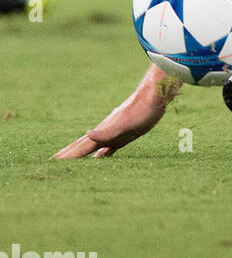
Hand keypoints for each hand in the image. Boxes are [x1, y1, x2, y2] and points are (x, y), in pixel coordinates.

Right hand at [51, 69, 179, 159]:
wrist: (155, 94)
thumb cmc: (142, 109)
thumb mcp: (126, 124)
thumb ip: (106, 132)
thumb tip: (87, 134)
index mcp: (102, 132)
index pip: (80, 148)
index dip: (66, 156)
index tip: (50, 163)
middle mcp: (104, 132)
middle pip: (81, 146)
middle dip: (67, 154)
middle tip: (51, 162)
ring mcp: (113, 132)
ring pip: (92, 146)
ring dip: (80, 154)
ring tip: (69, 160)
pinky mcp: (125, 134)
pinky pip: (107, 148)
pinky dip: (99, 154)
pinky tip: (98, 157)